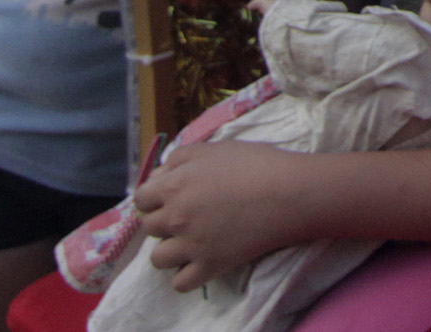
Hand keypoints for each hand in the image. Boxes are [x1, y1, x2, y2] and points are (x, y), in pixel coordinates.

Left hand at [136, 139, 311, 289]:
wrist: (289, 192)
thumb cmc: (256, 163)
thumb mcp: (215, 148)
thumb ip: (180, 158)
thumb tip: (159, 175)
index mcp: (175, 185)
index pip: (141, 199)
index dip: (154, 197)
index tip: (170, 197)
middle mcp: (176, 217)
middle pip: (149, 227)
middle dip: (164, 221)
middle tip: (188, 216)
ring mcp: (191, 245)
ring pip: (158, 258)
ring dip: (170, 251)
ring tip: (190, 243)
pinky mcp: (210, 266)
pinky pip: (180, 283)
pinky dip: (186, 276)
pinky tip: (199, 264)